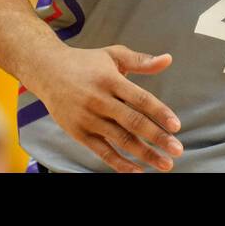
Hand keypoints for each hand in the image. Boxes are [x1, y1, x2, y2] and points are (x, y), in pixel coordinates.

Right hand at [31, 44, 184, 172]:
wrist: (46, 70)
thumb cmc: (86, 62)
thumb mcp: (113, 55)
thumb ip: (141, 61)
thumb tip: (168, 59)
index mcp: (110, 80)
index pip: (140, 99)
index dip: (160, 113)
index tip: (176, 126)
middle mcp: (99, 100)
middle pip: (132, 122)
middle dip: (157, 138)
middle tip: (178, 150)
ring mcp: (87, 118)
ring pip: (120, 140)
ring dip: (144, 154)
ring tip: (164, 164)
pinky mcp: (78, 132)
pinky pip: (101, 151)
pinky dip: (119, 163)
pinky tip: (137, 170)